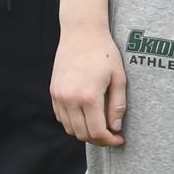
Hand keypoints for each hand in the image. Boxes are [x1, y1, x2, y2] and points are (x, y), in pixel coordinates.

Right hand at [50, 23, 128, 146]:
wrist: (81, 32)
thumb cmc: (104, 52)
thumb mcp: (119, 77)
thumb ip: (118, 105)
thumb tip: (115, 128)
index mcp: (88, 96)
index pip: (97, 132)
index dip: (109, 140)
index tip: (119, 139)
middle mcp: (70, 99)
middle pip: (82, 134)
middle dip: (98, 139)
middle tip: (112, 135)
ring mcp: (59, 96)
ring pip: (70, 128)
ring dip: (85, 132)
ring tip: (100, 126)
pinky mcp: (53, 92)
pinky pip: (61, 117)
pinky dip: (73, 122)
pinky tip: (86, 115)